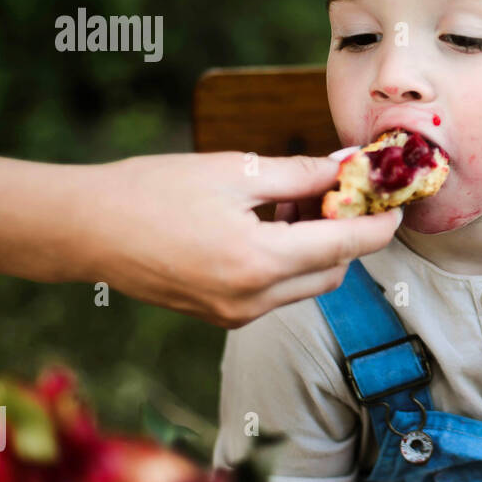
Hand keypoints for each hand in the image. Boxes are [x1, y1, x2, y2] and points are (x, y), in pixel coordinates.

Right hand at [84, 152, 401, 326]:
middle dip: (348, 234)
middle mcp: (252, 300)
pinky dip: (289, 263)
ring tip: (296, 202)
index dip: (379, 224)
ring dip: (318, 248)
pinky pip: (277, 293)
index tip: (396, 204)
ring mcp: (235, 315)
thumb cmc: (153, 190)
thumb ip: (300, 173)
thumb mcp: (235, 171)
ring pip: (307, 284)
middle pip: (334, 271)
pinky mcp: (221, 317)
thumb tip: (349, 164)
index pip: (346, 247)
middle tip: (339, 191)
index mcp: (258, 261)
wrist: (85, 229)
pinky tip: (271, 226)